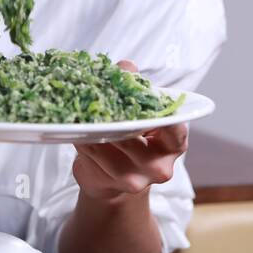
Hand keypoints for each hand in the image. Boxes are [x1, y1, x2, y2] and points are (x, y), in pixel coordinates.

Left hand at [71, 59, 188, 201]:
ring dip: (91, 130)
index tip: (140, 97)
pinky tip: (78, 133)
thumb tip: (126, 67)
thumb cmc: (131, 137)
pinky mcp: (111, 185)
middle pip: (134, 135)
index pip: (175, 128)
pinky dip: (83, 142)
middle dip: (113, 116)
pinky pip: (92, 158)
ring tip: (82, 116)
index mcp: (174, 143)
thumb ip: (134, 86)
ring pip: (108, 147)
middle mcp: (160, 166)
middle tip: (97, 98)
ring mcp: (136, 179)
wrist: (112, 177)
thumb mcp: (138, 111)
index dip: (159, 112)